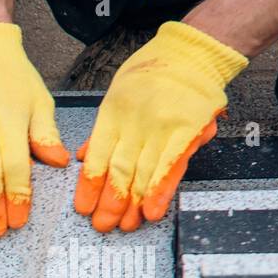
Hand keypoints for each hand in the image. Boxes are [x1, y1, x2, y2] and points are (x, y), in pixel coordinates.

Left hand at [75, 22, 246, 232]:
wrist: (193, 52)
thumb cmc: (153, 73)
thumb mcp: (117, 95)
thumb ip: (102, 130)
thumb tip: (83, 157)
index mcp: (113, 114)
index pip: (97, 158)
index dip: (89, 187)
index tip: (84, 208)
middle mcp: (135, 123)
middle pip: (119, 170)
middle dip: (110, 203)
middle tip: (103, 224)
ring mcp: (162, 127)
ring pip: (143, 173)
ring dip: (133, 204)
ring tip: (127, 224)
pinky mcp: (188, 130)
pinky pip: (171, 166)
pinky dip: (160, 191)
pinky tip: (152, 210)